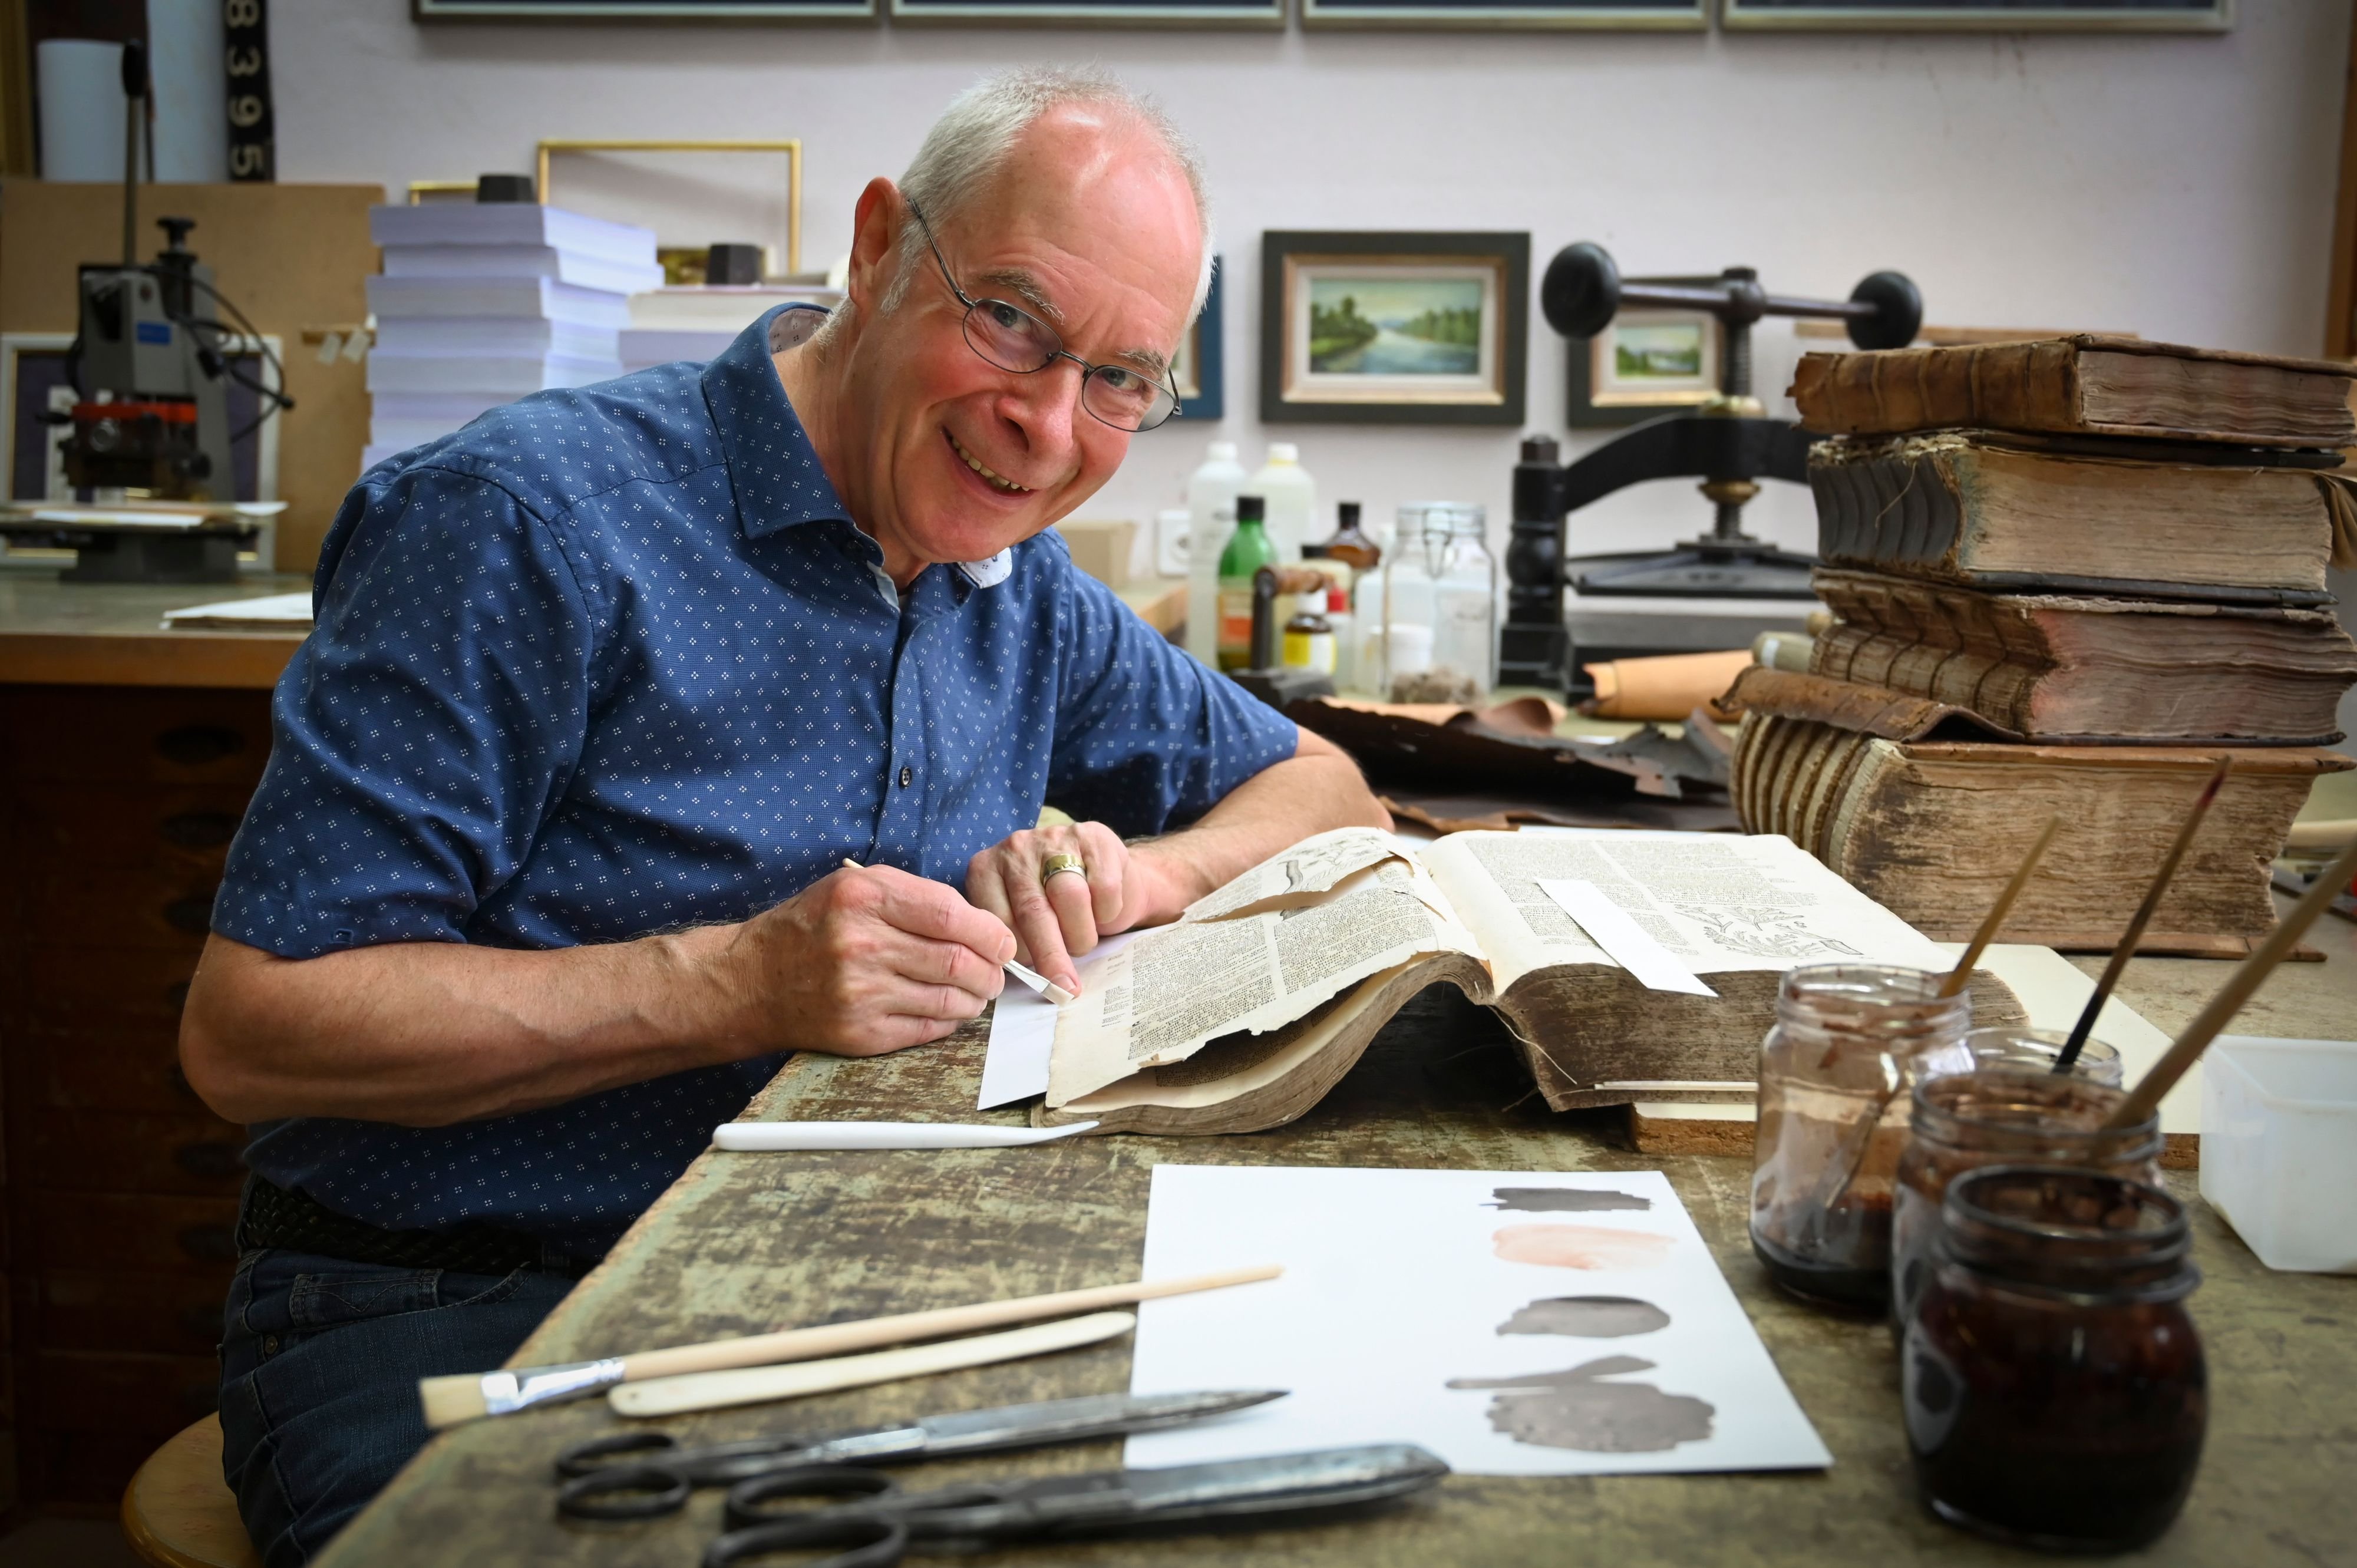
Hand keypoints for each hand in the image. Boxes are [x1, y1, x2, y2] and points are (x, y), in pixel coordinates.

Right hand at [722, 864, 1013, 1056]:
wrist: (753, 980)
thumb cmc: (814, 926)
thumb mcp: (856, 886)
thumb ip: (918, 896)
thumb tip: (983, 925)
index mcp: (864, 898)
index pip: (951, 916)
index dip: (991, 932)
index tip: (1004, 941)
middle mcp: (861, 945)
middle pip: (958, 961)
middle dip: (991, 970)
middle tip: (996, 971)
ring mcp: (860, 994)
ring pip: (950, 1000)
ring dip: (976, 997)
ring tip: (975, 990)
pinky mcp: (860, 1033)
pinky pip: (928, 1028)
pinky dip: (949, 1020)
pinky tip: (946, 1008)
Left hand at [966, 822, 1169, 997]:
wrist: (1106, 880)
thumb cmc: (1056, 912)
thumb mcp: (1022, 925)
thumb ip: (1013, 942)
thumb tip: (1012, 976)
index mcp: (986, 870)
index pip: (995, 918)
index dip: (1015, 951)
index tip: (1030, 975)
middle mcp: (1015, 848)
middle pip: (1033, 909)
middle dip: (1050, 954)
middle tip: (1063, 987)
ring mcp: (1054, 837)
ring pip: (1070, 897)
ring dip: (1081, 934)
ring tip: (1083, 944)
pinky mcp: (1094, 837)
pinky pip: (1104, 887)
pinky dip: (1106, 912)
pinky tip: (1101, 912)